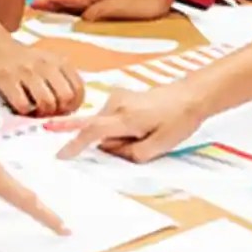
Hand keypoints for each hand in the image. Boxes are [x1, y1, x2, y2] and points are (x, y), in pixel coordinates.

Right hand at [0, 41, 83, 116]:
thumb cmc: (28, 63)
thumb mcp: (51, 64)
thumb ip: (64, 80)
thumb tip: (72, 108)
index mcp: (60, 62)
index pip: (78, 89)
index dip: (74, 105)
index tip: (66, 109)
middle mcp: (46, 65)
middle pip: (65, 97)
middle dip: (59, 110)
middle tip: (51, 112)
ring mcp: (27, 72)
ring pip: (46, 102)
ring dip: (42, 112)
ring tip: (37, 110)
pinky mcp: (8, 80)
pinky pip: (23, 105)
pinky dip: (25, 111)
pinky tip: (23, 106)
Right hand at [32, 0, 174, 21]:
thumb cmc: (149, 0)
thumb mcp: (125, 6)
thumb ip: (104, 10)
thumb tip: (83, 18)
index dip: (49, 1)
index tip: (33, 4)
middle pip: (67, 2)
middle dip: (50, 5)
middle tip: (33, 11)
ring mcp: (104, 2)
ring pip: (76, 7)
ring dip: (61, 11)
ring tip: (47, 18)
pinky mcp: (112, 8)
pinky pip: (87, 12)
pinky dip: (75, 15)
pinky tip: (75, 22)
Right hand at [50, 82, 206, 162]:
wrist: (191, 95)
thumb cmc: (178, 121)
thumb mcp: (158, 146)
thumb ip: (130, 154)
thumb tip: (109, 151)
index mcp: (125, 117)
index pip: (92, 131)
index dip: (75, 144)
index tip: (60, 155)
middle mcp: (116, 103)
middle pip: (99, 130)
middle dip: (112, 143)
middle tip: (143, 140)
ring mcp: (117, 97)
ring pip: (105, 125)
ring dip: (118, 134)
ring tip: (146, 130)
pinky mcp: (121, 95)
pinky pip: (111, 118)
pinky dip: (120, 126)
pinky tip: (142, 124)